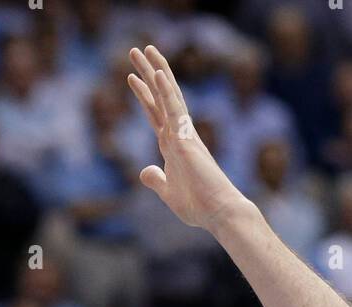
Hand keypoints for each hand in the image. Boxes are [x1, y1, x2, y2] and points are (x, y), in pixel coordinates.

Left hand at [127, 45, 246, 231]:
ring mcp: (183, 133)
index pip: (155, 114)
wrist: (218, 212)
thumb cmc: (199, 206)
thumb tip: (144, 171)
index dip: (144, 95)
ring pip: (167, 95)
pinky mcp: (187, 138)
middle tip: (135, 50)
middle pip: (160, 96)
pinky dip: (165, 91)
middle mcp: (178, 134)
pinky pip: (175, 110)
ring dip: (155, 70)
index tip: (132, 77)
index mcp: (173, 146)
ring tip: (143, 49)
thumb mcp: (168, 193)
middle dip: (148, 73)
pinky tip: (158, 73)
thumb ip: (156, 180)